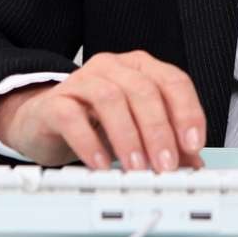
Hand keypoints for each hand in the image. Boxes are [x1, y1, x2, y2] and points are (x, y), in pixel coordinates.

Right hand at [0, 50, 205, 171]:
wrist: (44, 121)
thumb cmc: (95, 122)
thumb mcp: (137, 132)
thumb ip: (167, 143)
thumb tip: (193, 163)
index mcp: (140, 69)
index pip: (173, 81)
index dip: (187, 112)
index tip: (193, 144)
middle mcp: (113, 68)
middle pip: (144, 90)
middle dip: (158, 131)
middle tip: (164, 165)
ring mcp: (82, 81)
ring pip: (110, 98)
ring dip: (128, 137)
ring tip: (135, 167)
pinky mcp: (54, 102)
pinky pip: (72, 116)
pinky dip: (89, 142)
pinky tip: (100, 164)